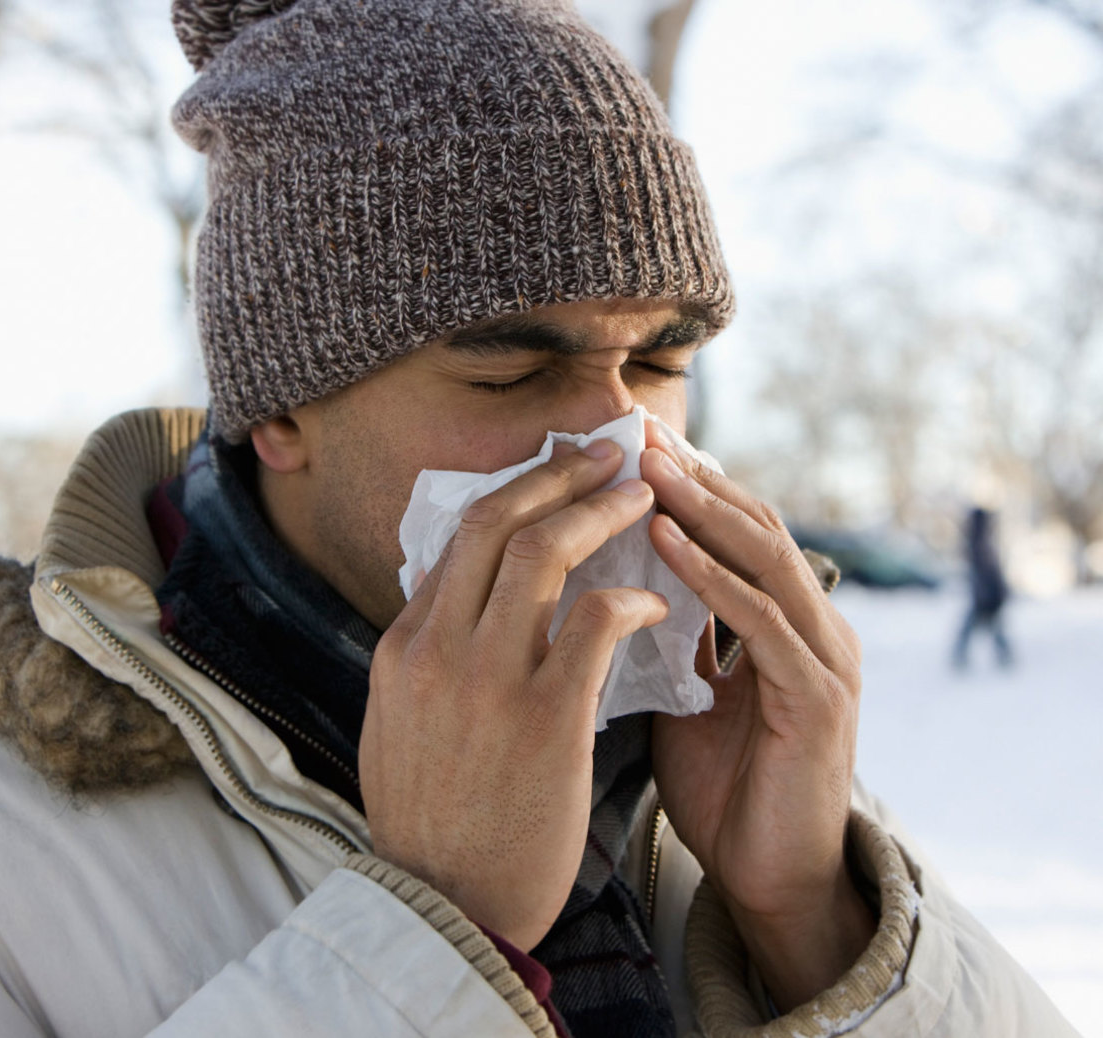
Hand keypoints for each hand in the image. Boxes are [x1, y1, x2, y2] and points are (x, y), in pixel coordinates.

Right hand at [360, 442, 666, 951]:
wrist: (443, 907)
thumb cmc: (430, 820)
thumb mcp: (398, 725)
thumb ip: (425, 658)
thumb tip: (453, 600)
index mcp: (402, 647)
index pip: (455, 542)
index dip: (513, 495)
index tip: (553, 475)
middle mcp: (437, 648)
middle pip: (495, 522)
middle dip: (555, 473)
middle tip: (604, 453)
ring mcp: (488, 679)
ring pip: (543, 552)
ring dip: (599, 510)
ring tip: (641, 494)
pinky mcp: (546, 718)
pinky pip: (598, 621)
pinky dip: (631, 595)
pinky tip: (654, 602)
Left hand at [640, 423, 873, 1008]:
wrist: (769, 880)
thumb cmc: (722, 785)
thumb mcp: (683, 691)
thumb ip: (666, 632)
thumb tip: (608, 575)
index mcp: (781, 620)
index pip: (732, 528)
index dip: (683, 482)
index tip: (625, 441)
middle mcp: (812, 624)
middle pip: (751, 523)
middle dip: (691, 473)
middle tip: (635, 429)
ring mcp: (824, 658)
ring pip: (764, 555)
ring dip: (701, 506)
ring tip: (647, 466)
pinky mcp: (820, 700)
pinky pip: (764, 622)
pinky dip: (713, 575)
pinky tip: (665, 540)